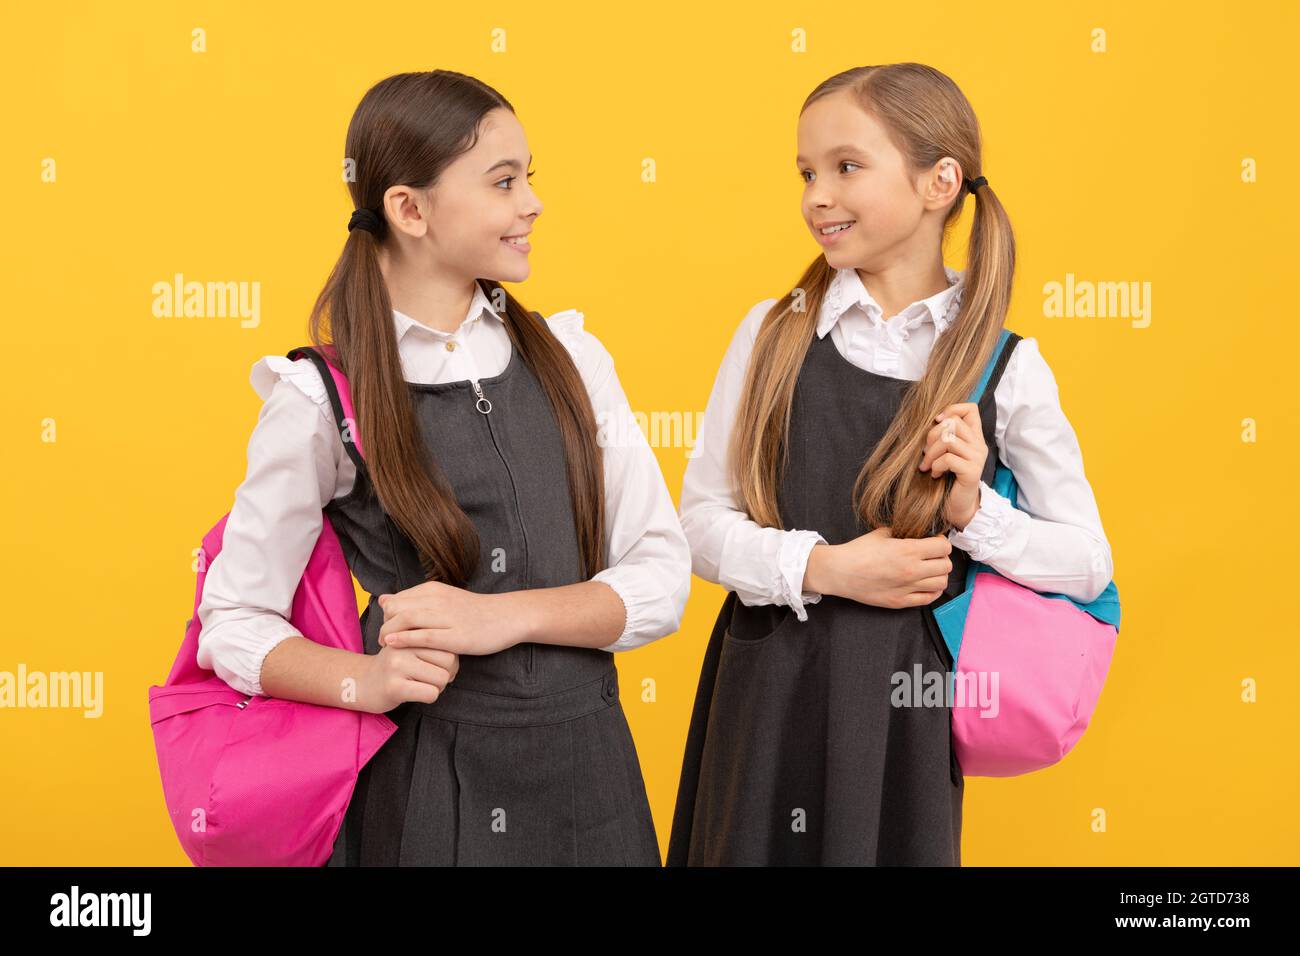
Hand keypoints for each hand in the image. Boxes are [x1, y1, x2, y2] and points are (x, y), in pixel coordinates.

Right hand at [355, 644, 458, 712]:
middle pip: (449, 661)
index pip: (448, 644)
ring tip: (422, 685)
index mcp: (409, 632)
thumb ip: (432, 641)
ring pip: (441, 678)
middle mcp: (403, 645)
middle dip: (446, 674)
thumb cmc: (395, 666)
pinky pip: (430, 693)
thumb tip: (459, 645)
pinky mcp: (394, 686)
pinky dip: (429, 697)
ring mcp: (397, 665)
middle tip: (431, 679)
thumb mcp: (410, 645)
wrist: (362, 684)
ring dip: (437, 687)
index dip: (450, 660)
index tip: (438, 667)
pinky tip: (415, 694)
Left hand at [376, 581, 526, 656]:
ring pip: (408, 619)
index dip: (386, 614)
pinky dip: (405, 639)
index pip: (397, 599)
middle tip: (380, 639)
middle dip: (384, 624)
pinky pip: (424, 635)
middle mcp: (438, 600)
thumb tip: (384, 599)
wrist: (506, 616)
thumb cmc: (474, 611)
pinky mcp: (455, 635)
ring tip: (383, 643)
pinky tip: (393, 644)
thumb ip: (415, 600)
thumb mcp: (443, 598)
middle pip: (397, 608)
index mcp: (434, 590)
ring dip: (389, 632)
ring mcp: (447, 617)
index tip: (385, 628)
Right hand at [803, 528, 952, 608]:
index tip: (934, 542)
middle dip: (942, 558)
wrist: (840, 572)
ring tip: (930, 571)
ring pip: (942, 583)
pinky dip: (932, 591)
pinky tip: (925, 584)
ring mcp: (907, 588)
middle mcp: (911, 570)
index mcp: (908, 550)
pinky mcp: (900, 602)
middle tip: (932, 556)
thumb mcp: (882, 533)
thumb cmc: (858, 551)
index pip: (944, 547)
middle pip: (946, 566)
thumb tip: (917, 533)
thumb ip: (903, 532)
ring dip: (939, 575)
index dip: (941, 542)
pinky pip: (929, 599)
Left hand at [919, 402, 986, 530]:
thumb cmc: (948, 478)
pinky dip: (936, 466)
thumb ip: (943, 436)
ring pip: (949, 440)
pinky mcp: (972, 471)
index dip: (952, 409)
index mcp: (974, 437)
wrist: (958, 506)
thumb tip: (930, 421)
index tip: (937, 421)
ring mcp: (977, 457)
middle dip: (932, 435)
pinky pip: (948, 459)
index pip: (971, 409)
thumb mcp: (945, 453)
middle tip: (925, 452)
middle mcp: (979, 444)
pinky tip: (935, 475)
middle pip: (954, 423)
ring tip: (926, 465)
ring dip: (930, 453)